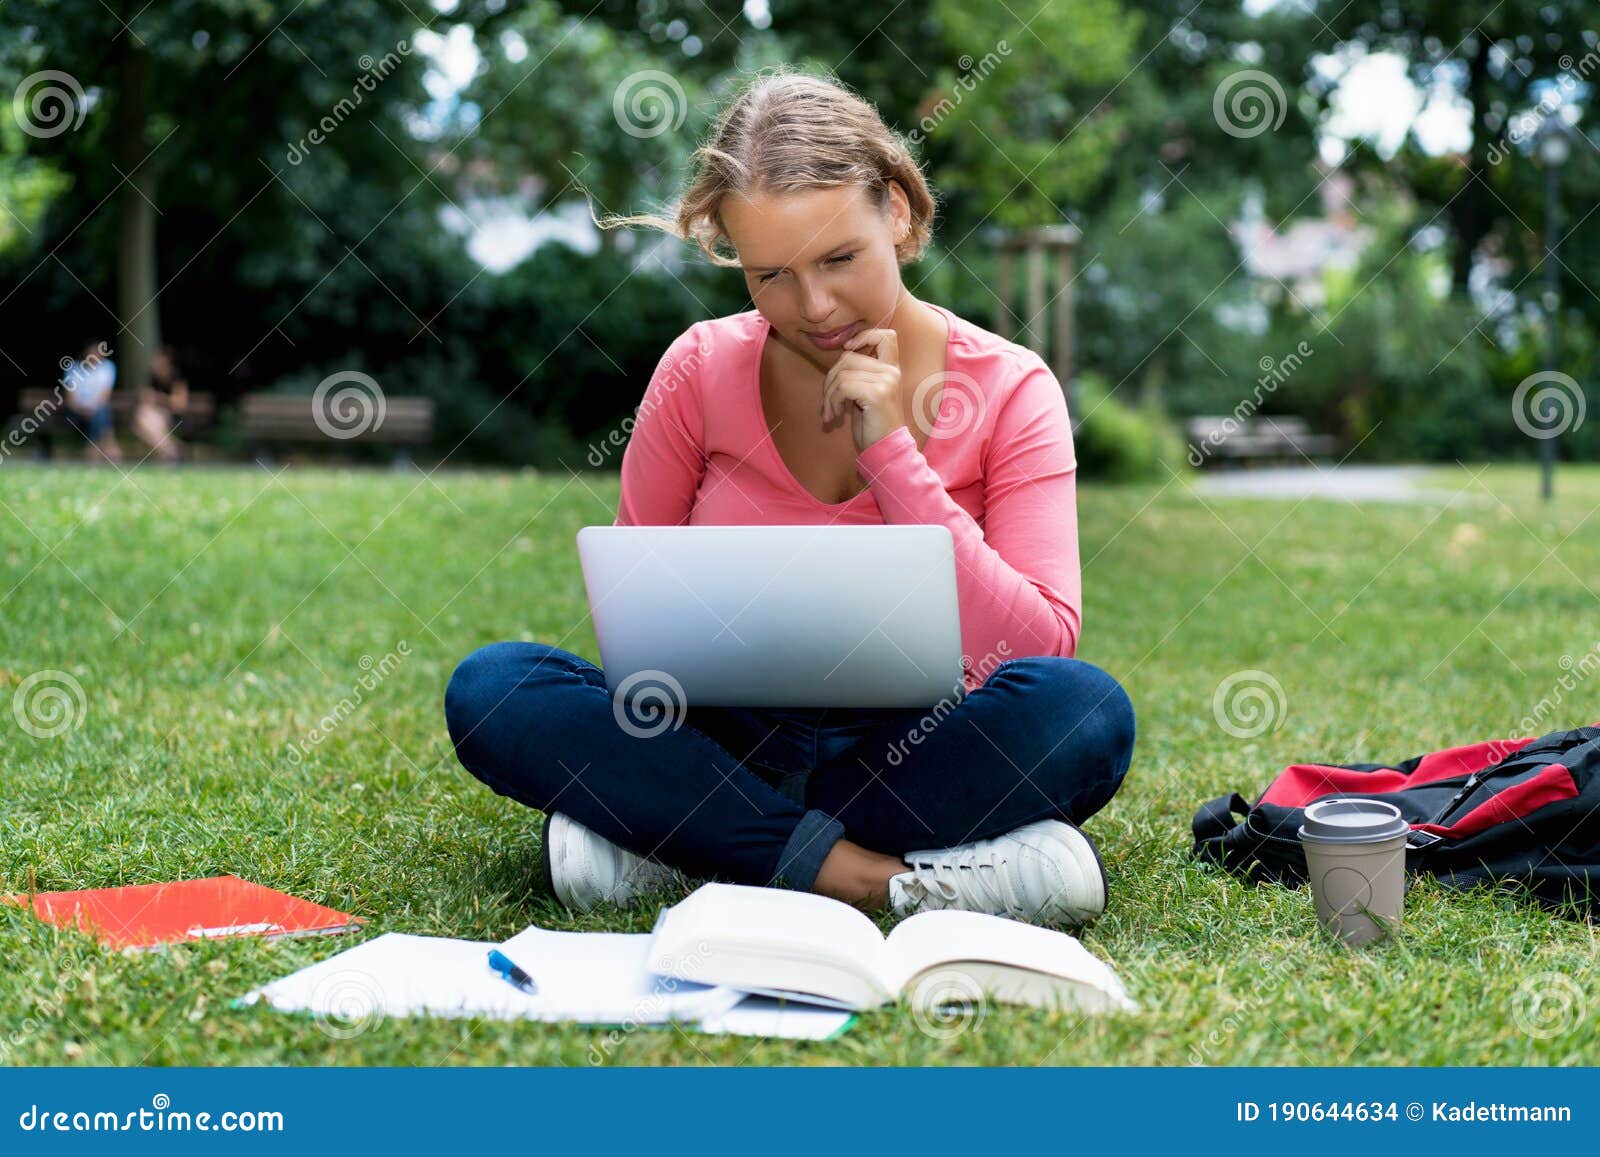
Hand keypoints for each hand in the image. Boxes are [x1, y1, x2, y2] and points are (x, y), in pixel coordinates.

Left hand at [822, 327, 903, 451]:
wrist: (885, 450)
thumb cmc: (872, 425)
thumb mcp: (866, 394)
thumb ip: (859, 373)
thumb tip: (842, 355)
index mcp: (892, 370)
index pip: (886, 336)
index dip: (864, 336)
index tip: (847, 350)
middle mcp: (892, 372)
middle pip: (848, 357)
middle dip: (830, 379)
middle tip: (827, 403)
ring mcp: (887, 381)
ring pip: (841, 374)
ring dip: (828, 395)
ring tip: (829, 413)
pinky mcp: (878, 393)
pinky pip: (842, 387)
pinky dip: (831, 402)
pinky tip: (834, 417)